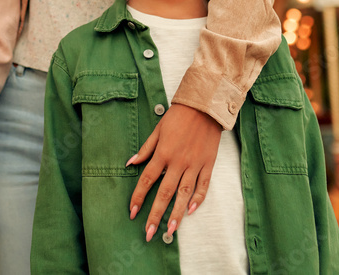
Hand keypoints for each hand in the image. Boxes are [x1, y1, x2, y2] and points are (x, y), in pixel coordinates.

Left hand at [127, 103, 221, 241]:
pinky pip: (203, 186)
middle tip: (149, 233)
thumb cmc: (178, 117)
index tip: (132, 212)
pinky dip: (198, 199)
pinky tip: (190, 211)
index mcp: (163, 153)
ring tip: (170, 231)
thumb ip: (145, 149)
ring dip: (176, 214)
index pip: (147, 179)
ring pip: (184, 194)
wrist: (204, 107)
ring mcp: (194, 164)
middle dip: (155, 215)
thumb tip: (130, 162)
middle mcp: (178, 162)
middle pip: (164, 193)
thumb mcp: (158, 130)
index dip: (138, 197)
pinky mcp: (208, 164)